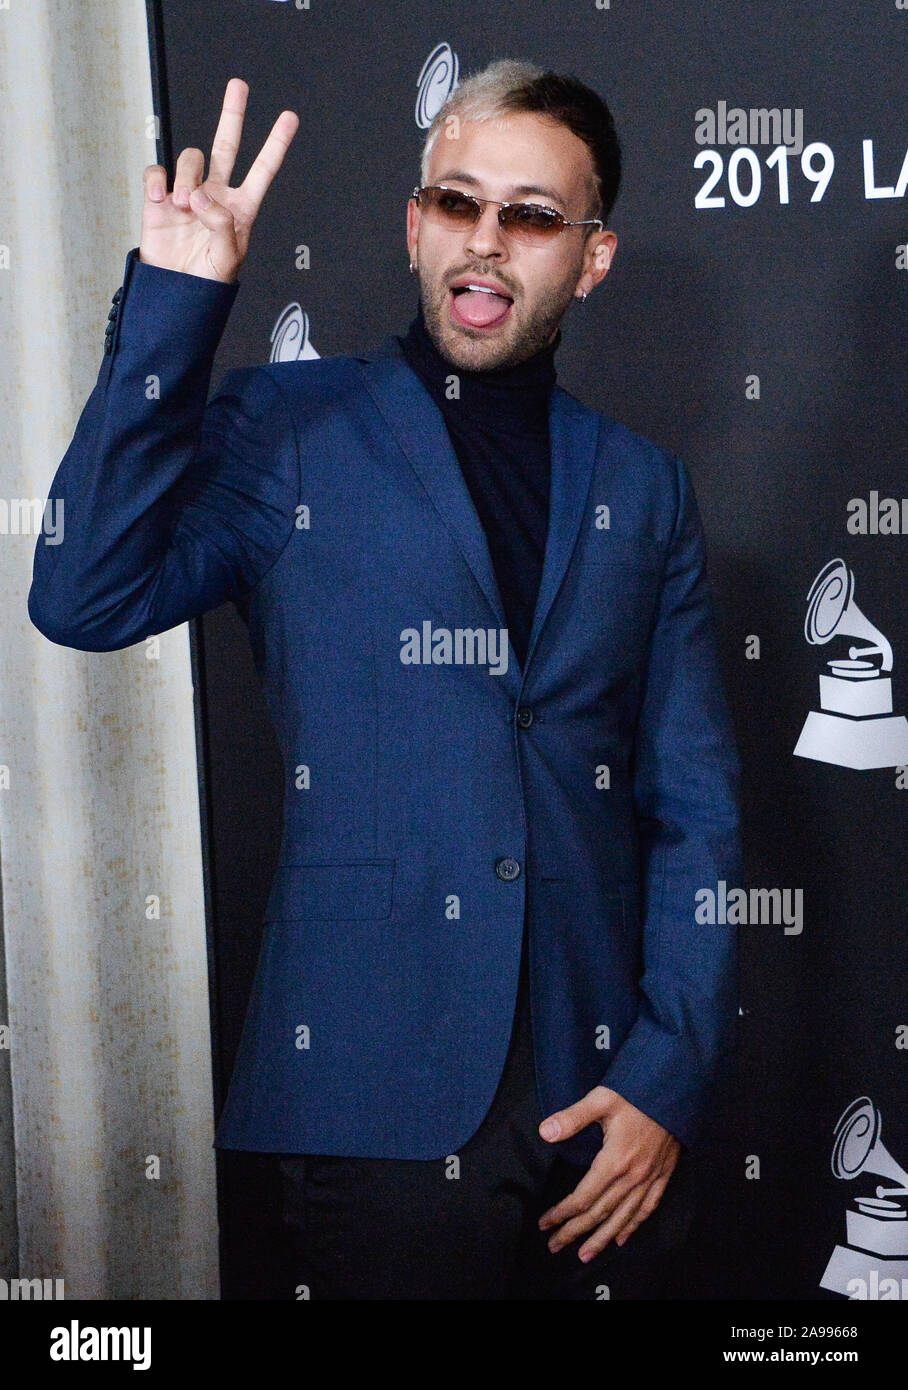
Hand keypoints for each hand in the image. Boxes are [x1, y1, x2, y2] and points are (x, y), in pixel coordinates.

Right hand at [140, 77, 298, 283]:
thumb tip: (199, 194)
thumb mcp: (227, 259)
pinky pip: (157, 173)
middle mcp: (215, 194)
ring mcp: (187, 193)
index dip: (276, 145)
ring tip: (183, 208)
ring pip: (190, 158)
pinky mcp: (159, 198)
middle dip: (233, 115)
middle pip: (226, 146)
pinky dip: (158, 182)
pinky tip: (162, 200)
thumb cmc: (207, 281)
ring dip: (186, 178)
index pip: (262, 171)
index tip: (290, 118)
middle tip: (239, 85)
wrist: (174, 294)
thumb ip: (221, 223)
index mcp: (241, 208)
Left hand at [537, 1085, 680, 1260]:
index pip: (583, 1198)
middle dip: (574, 1232)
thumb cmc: (636, 1093)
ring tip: (584, 1255)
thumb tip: (544, 1132)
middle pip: (599, 1213)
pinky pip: (647, 1209)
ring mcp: (649, 1179)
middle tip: (554, 1246)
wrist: (675, 1091)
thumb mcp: (601, 1099)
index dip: (562, 1213)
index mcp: (614, 1161)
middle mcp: (632, 1177)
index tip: (545, 1223)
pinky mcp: (663, 1176)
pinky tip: (621, 1238)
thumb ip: (572, 1117)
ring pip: (622, 1218)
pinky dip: (633, 1226)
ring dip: (601, 1239)